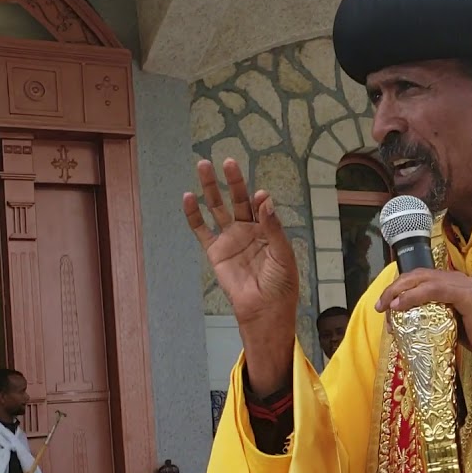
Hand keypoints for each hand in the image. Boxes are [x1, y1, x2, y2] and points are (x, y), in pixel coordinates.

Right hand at [184, 159, 297, 391]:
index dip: (261, 200)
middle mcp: (248, 230)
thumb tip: (265, 199)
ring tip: (203, 165)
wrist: (264, 311)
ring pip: (218, 208)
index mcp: (268, 230)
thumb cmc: (280, 285)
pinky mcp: (215, 252)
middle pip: (238, 199)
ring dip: (211, 188)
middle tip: (228, 162)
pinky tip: (188, 197)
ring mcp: (230, 239)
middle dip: (234, 181)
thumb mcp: (283, 255)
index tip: (259, 196)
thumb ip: (273, 228)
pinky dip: (193, 214)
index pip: (262, 206)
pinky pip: (201, 230)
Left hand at [376, 269, 471, 364]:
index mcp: (453, 283)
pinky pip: (433, 290)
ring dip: (399, 290)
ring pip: (423, 279)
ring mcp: (462, 285)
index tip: (385, 303)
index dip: (400, 286)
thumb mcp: (450, 324)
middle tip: (379, 304)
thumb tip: (408, 320)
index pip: (421, 278)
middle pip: (418, 275)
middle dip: (395, 287)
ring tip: (386, 304)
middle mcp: (457, 279)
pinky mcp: (465, 295)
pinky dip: (414, 296)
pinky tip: (400, 305)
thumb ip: (433, 315)